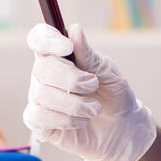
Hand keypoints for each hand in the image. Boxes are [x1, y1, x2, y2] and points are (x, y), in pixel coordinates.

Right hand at [23, 23, 156, 160]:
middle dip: (71, 79)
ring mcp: (40, 98)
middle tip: (94, 86)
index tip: (68, 48)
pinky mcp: (40, 123)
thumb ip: (89, 54)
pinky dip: (64, 119)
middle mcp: (45, 74)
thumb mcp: (107, 72)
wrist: (122, 129)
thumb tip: (74, 30)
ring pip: (42, 94)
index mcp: (60, 55)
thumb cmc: (114, 95)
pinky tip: (81, 121)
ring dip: (74, 103)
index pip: (39, 38)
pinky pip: (38, 117)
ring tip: (94, 109)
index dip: (47, 40)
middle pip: (41, 68)